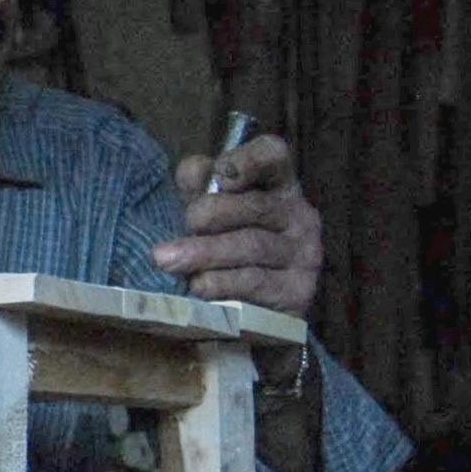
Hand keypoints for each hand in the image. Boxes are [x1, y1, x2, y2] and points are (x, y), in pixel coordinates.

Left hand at [154, 132, 323, 316]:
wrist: (255, 315)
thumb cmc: (226, 252)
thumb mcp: (209, 214)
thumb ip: (199, 188)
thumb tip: (191, 170)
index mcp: (278, 186)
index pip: (274, 155)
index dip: (248, 159)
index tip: (220, 175)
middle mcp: (299, 215)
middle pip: (255, 205)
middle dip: (211, 213)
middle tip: (185, 224)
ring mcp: (304, 253)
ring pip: (251, 245)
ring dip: (204, 251)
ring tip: (166, 259)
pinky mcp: (298, 291)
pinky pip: (254, 282)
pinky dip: (220, 283)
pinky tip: (197, 286)